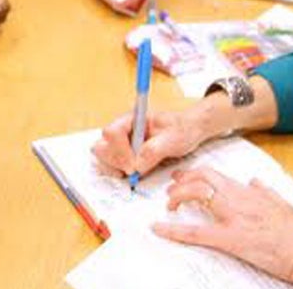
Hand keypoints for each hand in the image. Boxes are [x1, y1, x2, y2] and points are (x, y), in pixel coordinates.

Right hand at [92, 110, 207, 177]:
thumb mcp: (174, 138)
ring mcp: (123, 141)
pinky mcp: (125, 153)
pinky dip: (116, 171)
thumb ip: (155, 149)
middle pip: (102, 145)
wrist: (190, 131)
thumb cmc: (183, 128)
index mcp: (134, 118)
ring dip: (114, 167)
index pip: (112, 132)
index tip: (133, 165)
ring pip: (103, 155)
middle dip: (114, 161)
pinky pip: (110, 163)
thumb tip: (137, 165)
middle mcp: (125, 129)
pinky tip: (131, 174)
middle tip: (132, 170)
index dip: (120, 151)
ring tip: (132, 173)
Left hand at [152, 168, 292, 287]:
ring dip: (177, 197)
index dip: (195, 174)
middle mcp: (238, 198)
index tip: (184, 177)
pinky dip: (173, 230)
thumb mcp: (282, 203)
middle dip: (182, 180)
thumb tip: (255, 182)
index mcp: (249, 191)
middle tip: (171, 189)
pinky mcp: (231, 238)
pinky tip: (160, 229)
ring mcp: (233, 217)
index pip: (216, 174)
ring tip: (168, 204)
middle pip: (202, 178)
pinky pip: (196, 232)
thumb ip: (265, 191)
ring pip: (197, 196)